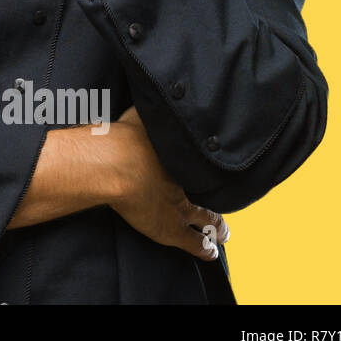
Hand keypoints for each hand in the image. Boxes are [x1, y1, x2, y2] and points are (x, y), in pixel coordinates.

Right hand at [108, 105, 228, 260]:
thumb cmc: (122, 139)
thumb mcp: (137, 115)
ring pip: (206, 218)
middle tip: (227, 200)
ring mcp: (180, 207)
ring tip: (226, 233)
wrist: (113, 164)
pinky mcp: (172, 229)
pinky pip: (194, 242)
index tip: (213, 169)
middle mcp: (185, 181)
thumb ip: (145, 107)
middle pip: (206, 192)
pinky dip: (203, 248)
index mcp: (179, 157)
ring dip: (217, 227)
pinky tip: (211, 252)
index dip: (205, 169)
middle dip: (216, 197)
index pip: (199, 165)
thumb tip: (150, 88)